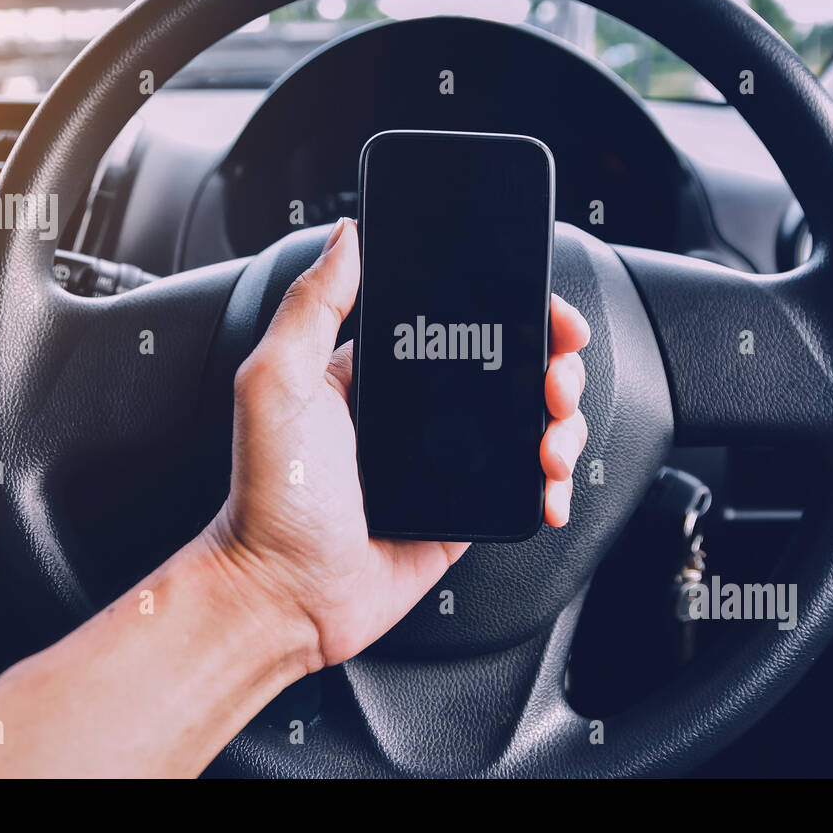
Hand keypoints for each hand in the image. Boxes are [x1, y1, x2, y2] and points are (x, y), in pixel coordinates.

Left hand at [201, 217, 590, 670]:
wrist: (284, 596)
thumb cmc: (269, 496)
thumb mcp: (275, 383)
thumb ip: (311, 306)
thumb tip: (346, 237)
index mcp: (382, 371)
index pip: (464, 321)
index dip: (516, 310)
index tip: (548, 312)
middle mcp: (419, 413)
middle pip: (514, 369)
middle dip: (555, 368)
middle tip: (557, 382)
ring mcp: (447, 464)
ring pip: (532, 426)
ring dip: (563, 426)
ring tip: (552, 444)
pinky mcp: (465, 512)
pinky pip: (525, 488)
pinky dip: (552, 486)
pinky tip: (548, 489)